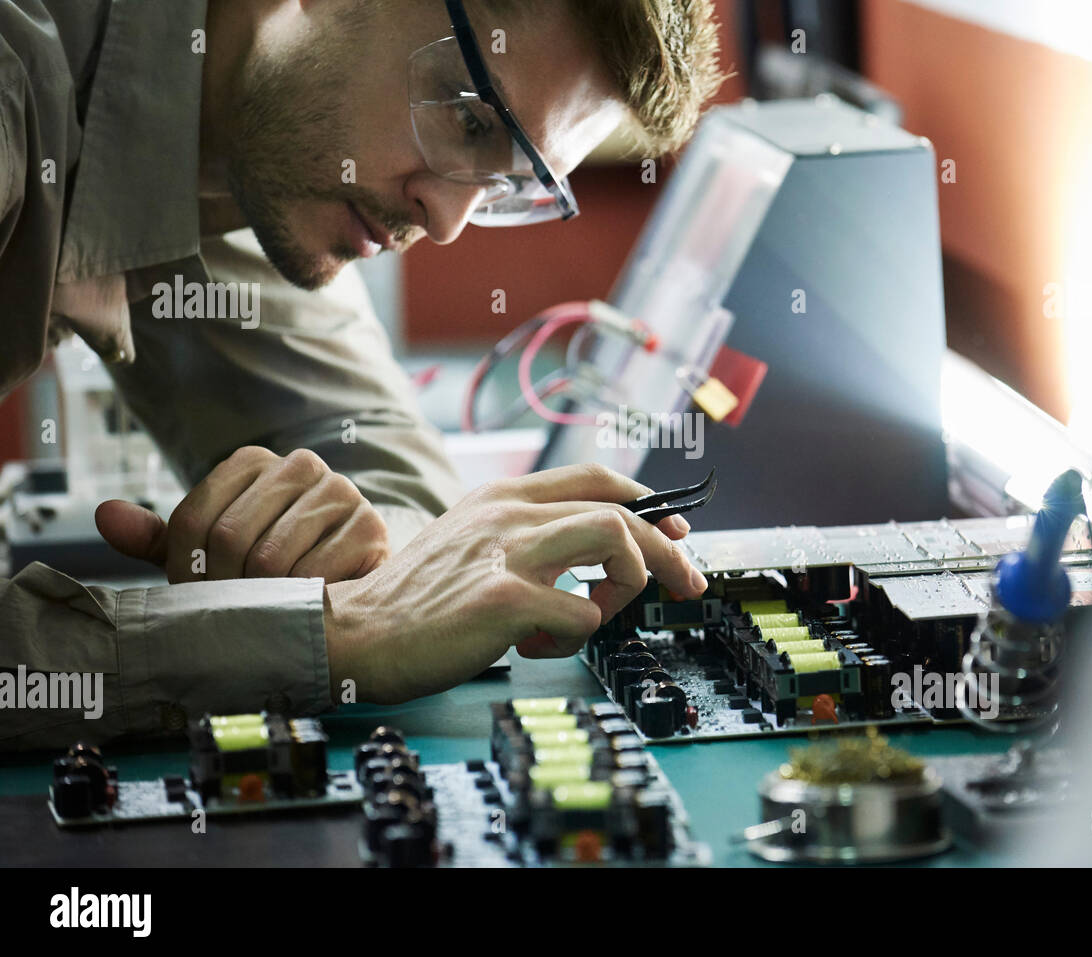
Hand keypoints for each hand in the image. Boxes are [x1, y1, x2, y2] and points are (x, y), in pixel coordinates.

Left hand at [95, 446, 388, 583]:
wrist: (351, 577)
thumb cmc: (273, 564)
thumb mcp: (212, 552)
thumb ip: (160, 537)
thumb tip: (105, 515)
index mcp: (254, 462)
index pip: (193, 519)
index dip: (188, 570)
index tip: (201, 596)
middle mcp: (299, 464)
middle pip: (229, 537)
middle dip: (225, 588)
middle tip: (236, 612)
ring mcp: (340, 491)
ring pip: (271, 558)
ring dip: (263, 598)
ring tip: (272, 610)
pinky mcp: (369, 526)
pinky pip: (314, 573)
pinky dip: (302, 601)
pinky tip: (308, 605)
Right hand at [323, 463, 704, 703]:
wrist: (354, 634)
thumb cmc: (416, 601)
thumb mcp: (471, 543)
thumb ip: (524, 535)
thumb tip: (595, 550)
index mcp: (503, 497)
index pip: (597, 478)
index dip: (648, 501)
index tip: (677, 529)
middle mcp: (510, 513)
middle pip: (621, 512)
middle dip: (671, 552)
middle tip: (690, 584)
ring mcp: (508, 552)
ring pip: (616, 540)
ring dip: (626, 587)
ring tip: (591, 617)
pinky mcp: (503, 599)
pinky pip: (582, 613)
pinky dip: (574, 637)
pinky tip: (535, 646)